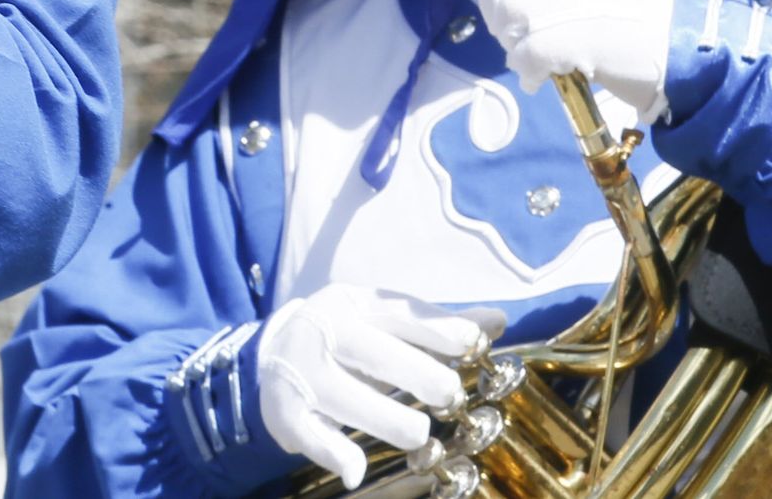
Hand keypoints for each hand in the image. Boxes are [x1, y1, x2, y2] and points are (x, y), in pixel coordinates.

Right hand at [255, 283, 492, 489]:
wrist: (273, 356)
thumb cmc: (348, 338)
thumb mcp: (384, 321)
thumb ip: (436, 325)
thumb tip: (497, 322)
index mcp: (350, 304)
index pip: (398, 312)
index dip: (437, 329)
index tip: (473, 345)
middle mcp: (322, 333)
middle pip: (376, 354)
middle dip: (421, 376)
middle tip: (450, 396)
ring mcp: (301, 373)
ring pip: (349, 398)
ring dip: (391, 420)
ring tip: (420, 433)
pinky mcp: (286, 413)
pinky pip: (314, 436)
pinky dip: (337, 454)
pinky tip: (357, 468)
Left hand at [474, 0, 675, 120]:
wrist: (680, 46)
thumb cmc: (636, 16)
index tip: (499, 1)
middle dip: (496, 13)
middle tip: (516, 37)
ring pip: (507, 16)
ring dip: (512, 43)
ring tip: (532, 59)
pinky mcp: (574, 37)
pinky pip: (525, 53)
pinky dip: (527, 70)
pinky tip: (540, 77)